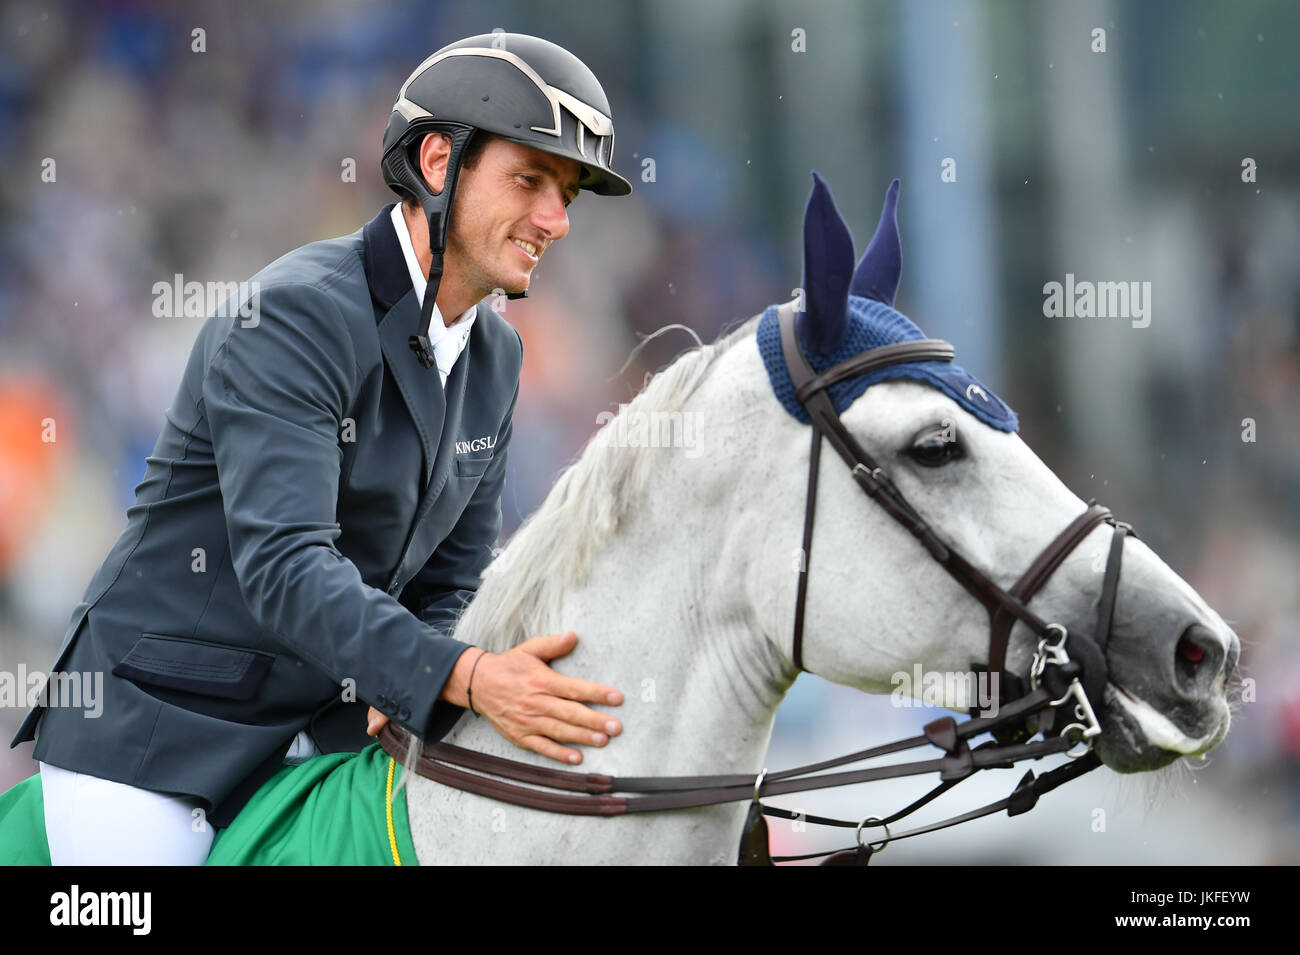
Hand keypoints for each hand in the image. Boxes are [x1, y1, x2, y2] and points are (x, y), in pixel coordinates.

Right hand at [365, 632, 623, 766]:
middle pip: (570, 713)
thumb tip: (574, 636)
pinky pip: (542, 747)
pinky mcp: (520, 736)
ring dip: (582, 737)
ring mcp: (527, 721)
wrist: (477, 684)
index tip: (617, 697)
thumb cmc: (509, 666)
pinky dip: (559, 753)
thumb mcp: (529, 649)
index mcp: (542, 681)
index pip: (574, 688)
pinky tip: (576, 758)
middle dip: (595, 720)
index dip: (597, 693)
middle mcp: (536, 702)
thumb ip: (552, 644)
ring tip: (603, 740)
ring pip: (559, 731)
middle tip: (617, 727)